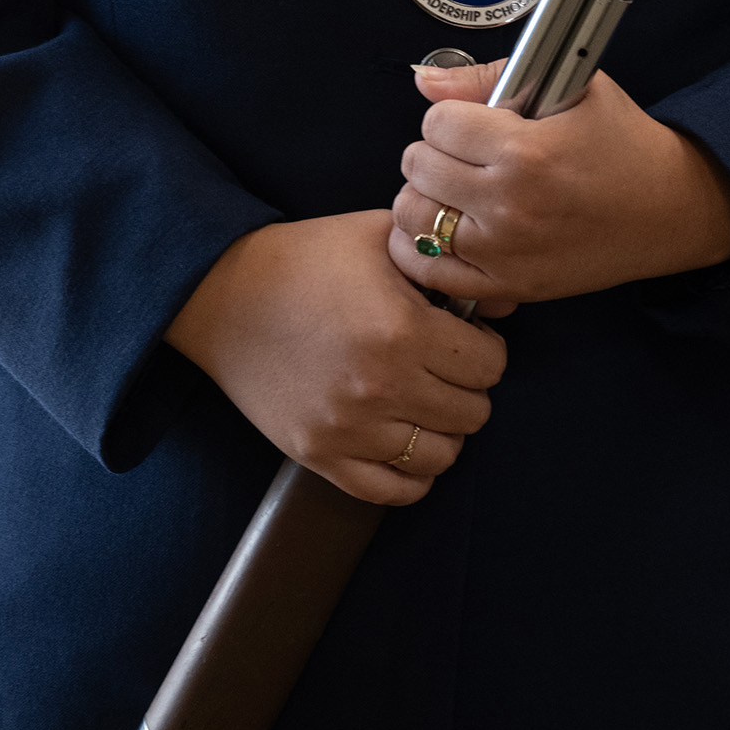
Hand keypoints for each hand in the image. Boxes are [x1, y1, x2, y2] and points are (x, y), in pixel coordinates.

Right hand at [165, 210, 505, 506]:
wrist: (223, 293)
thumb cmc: (307, 258)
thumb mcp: (379, 237)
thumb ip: (444, 263)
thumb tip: (506, 300)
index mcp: (401, 329)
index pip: (489, 365)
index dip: (486, 347)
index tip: (467, 337)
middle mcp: (380, 386)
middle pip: (472, 414)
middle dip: (468, 387)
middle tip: (446, 367)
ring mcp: (349, 429)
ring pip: (441, 457)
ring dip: (442, 430)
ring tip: (423, 401)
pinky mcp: (320, 455)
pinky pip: (393, 492)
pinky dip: (410, 474)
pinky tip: (403, 440)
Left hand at [387, 63, 729, 305]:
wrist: (669, 210)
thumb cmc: (623, 142)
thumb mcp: (572, 87)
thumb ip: (490, 76)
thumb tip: (426, 80)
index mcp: (526, 151)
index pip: (437, 122)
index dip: (452, 115)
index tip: (472, 121)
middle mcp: (509, 205)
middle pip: (418, 166)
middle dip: (436, 150)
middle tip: (464, 153)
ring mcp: (505, 253)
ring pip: (413, 215)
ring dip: (425, 195)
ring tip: (453, 187)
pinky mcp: (509, 287)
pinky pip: (430, 269)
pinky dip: (422, 246)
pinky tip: (443, 227)